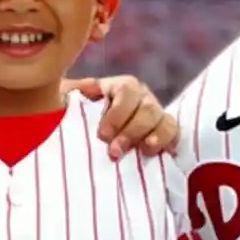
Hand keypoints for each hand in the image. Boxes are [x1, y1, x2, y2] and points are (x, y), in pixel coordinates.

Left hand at [63, 75, 177, 159]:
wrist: (78, 138)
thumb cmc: (69, 116)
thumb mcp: (65, 101)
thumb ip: (67, 93)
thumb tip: (73, 92)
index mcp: (117, 86)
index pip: (127, 89)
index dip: (118, 113)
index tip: (102, 135)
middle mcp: (140, 97)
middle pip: (148, 107)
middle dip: (132, 131)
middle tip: (114, 152)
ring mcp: (153, 116)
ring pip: (164, 119)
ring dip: (155, 137)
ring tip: (144, 151)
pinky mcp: (161, 135)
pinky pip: (174, 133)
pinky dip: (169, 141)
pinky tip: (162, 153)